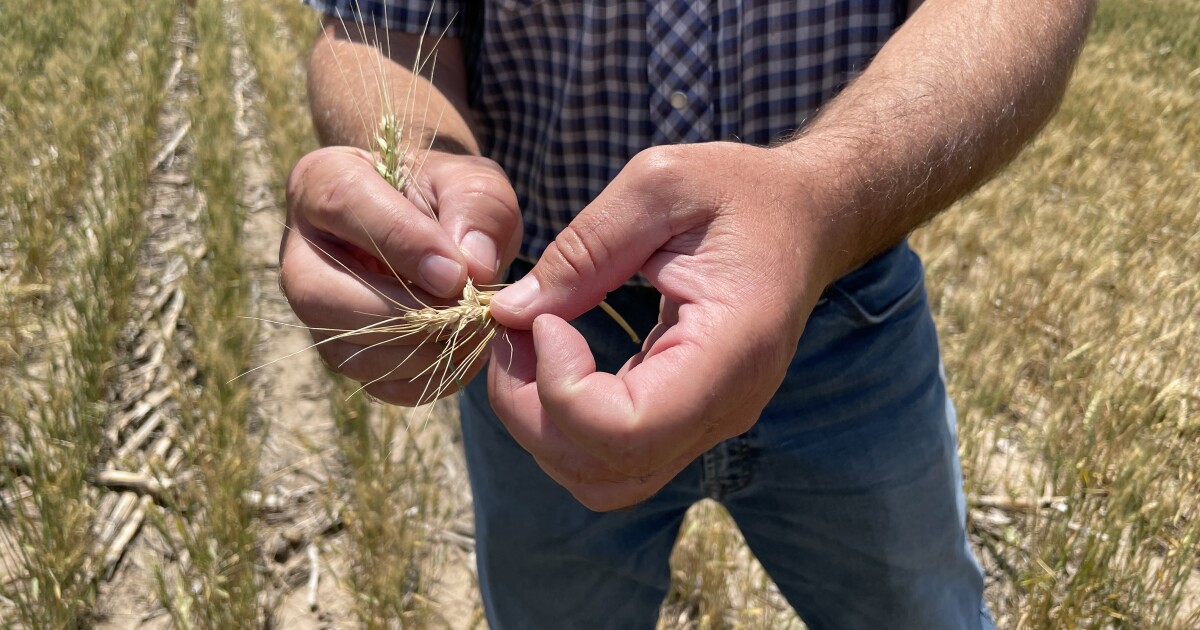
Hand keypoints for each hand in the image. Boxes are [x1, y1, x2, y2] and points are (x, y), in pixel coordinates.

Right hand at [281, 146, 520, 403]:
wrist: (442, 227)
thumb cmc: (451, 196)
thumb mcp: (473, 183)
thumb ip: (477, 209)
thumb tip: (474, 268)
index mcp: (322, 181)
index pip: (342, 205)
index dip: (401, 242)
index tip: (456, 273)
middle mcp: (302, 251)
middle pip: (322, 294)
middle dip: (406, 312)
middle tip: (471, 311)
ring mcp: (316, 310)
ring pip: (346, 351)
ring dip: (421, 351)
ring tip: (476, 330)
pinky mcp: (344, 353)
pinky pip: (376, 383)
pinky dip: (427, 377)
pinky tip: (466, 350)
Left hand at [486, 142, 844, 510]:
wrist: (805, 219)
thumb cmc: (741, 192)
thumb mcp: (660, 184)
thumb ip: (585, 248)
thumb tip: (511, 313)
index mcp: (730, 349)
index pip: (628, 429)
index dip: (562, 388)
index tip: (547, 320)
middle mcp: (725, 406)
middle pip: (605, 469)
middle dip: (531, 413)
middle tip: (513, 333)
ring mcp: (709, 423)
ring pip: (604, 481)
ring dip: (542, 429)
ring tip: (526, 349)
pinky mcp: (688, 421)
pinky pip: (614, 458)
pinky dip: (564, 424)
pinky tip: (552, 359)